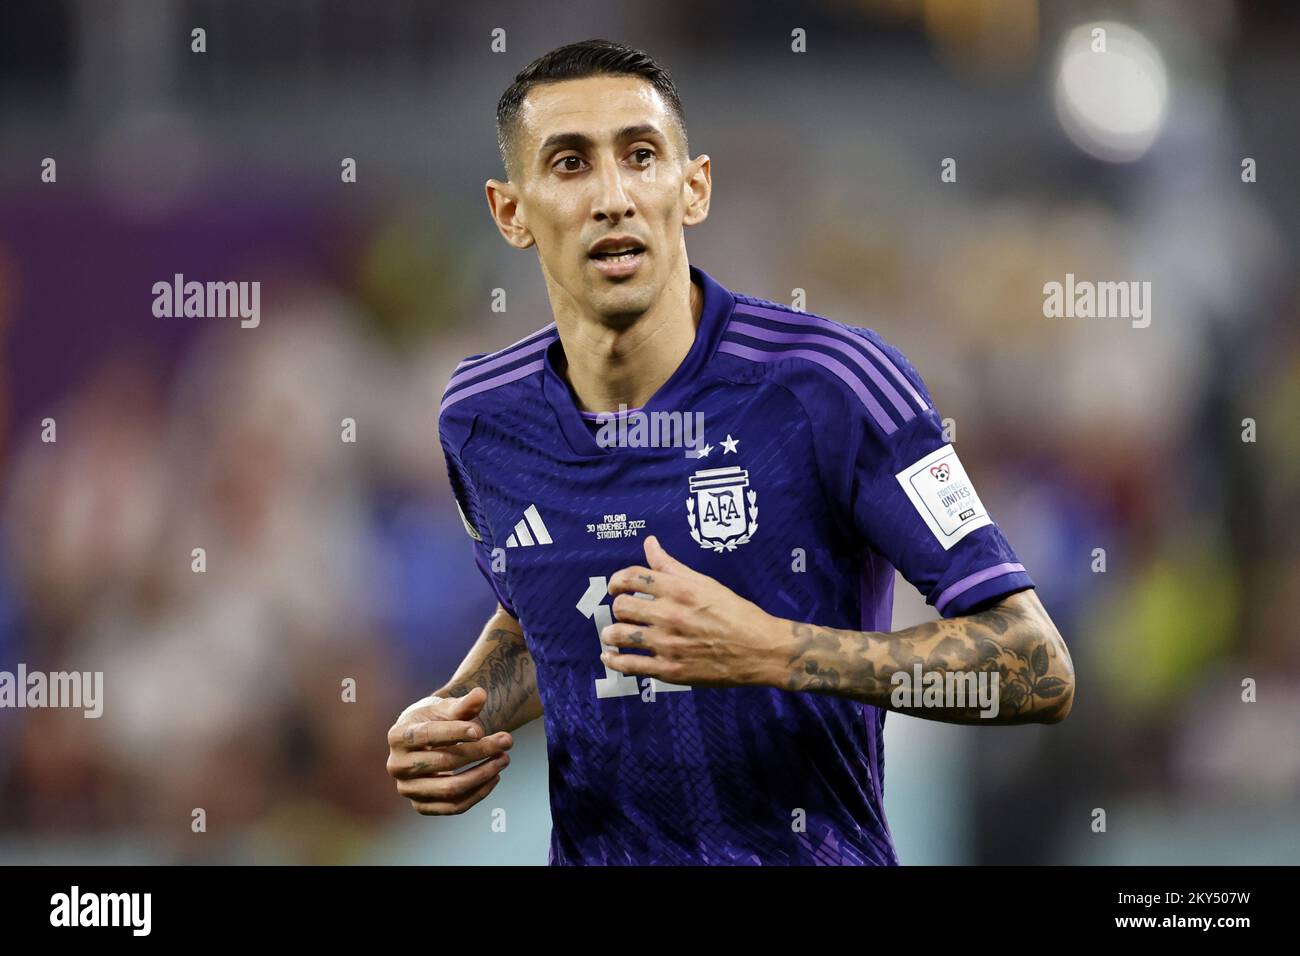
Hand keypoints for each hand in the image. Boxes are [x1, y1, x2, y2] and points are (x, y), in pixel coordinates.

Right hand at [385, 687, 512, 814]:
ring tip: (505, 758)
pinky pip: (454, 807)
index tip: (481, 729)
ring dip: (483, 774)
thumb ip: (464, 704)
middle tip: (507, 740)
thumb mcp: (446, 708)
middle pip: (443, 762)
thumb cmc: (435, 720)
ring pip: (450, 789)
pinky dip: (478, 793)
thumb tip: (481, 694)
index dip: (455, 732)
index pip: (426, 735)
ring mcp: (407, 789)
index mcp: (398, 736)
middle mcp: (397, 765)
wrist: (425, 742)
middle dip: (480, 751)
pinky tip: (495, 776)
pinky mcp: (421, 806)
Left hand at [601, 535, 781, 687]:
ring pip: (619, 635)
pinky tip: (610, 657)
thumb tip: (650, 543)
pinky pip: (630, 666)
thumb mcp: (705, 583)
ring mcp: (668, 644)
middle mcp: (669, 614)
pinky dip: (614, 661)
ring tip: (613, 634)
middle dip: (617, 607)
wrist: (760, 650)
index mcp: (679, 589)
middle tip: (622, 612)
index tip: (616, 587)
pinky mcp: (670, 670)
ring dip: (611, 633)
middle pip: (621, 606)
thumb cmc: (736, 613)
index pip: (631, 577)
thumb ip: (672, 565)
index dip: (616, 581)